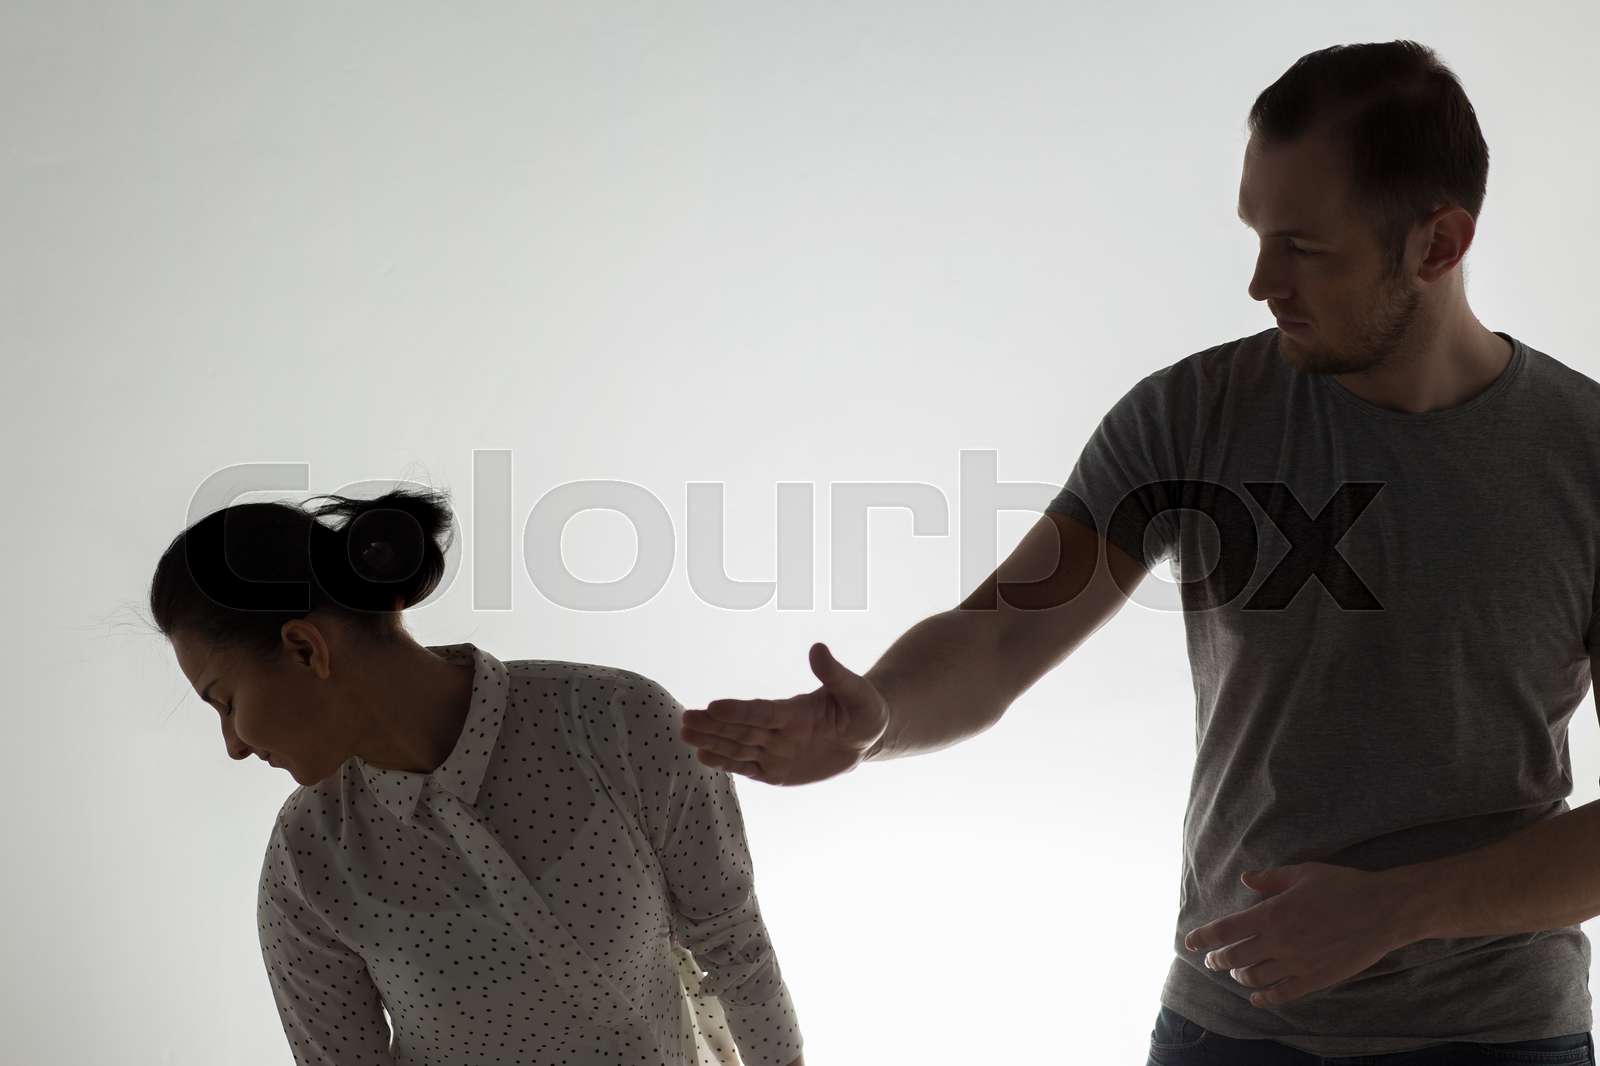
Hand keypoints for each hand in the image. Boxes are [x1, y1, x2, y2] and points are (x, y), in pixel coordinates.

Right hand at [679, 642, 888, 785]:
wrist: (864, 736)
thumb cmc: (863, 709)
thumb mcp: (856, 692)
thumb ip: (835, 674)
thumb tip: (818, 648)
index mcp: (795, 711)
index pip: (763, 712)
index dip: (740, 711)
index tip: (714, 705)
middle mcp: (779, 730)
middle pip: (742, 729)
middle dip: (714, 726)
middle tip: (685, 720)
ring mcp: (776, 751)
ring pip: (739, 748)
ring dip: (713, 743)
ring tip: (686, 735)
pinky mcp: (776, 771)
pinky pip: (749, 768)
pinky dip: (727, 765)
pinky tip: (704, 757)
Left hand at [1182, 862, 1410, 1007]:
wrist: (1384, 911)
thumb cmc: (1342, 886)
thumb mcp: (1303, 873)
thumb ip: (1270, 879)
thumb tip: (1246, 880)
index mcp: (1272, 913)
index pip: (1225, 930)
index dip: (1203, 938)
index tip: (1189, 942)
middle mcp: (1279, 941)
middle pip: (1234, 957)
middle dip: (1217, 960)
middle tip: (1212, 959)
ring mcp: (1297, 963)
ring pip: (1255, 977)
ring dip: (1239, 977)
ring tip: (1235, 973)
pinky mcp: (1316, 978)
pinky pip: (1282, 994)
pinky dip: (1264, 998)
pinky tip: (1256, 997)